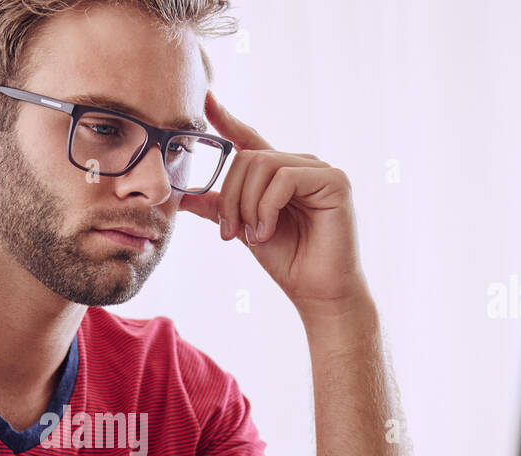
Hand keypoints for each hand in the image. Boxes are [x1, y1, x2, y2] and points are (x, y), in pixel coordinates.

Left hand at [179, 90, 369, 312]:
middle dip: (231, 197)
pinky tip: (267, 231)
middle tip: (231, 232)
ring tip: (254, 236)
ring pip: (264, 165)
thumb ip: (220, 208)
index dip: (226, 120)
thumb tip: (185, 197)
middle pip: (248, 157)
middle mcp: (300, 165)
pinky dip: (267, 207)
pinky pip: (285, 178)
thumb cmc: (287, 261)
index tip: (205, 99)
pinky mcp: (335, 180)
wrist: (318, 291)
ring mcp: (320, 170)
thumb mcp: (244, 230)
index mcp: (278, 174)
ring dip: (248, 205)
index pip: (249, 139)